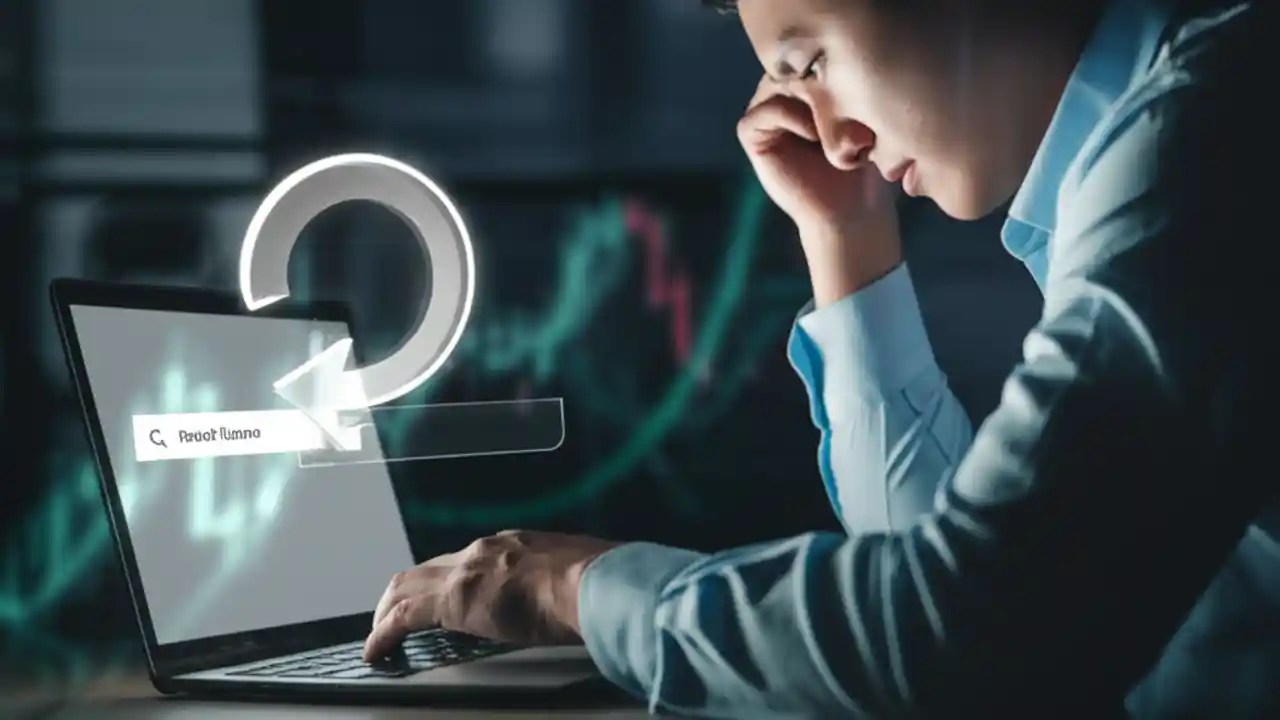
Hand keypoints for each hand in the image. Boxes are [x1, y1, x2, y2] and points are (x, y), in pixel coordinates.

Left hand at [363, 530, 621, 661]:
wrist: (591, 583)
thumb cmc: (597, 582)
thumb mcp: (576, 572)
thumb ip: (562, 582)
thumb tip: (573, 599)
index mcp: (513, 543)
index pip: (466, 561)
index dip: (448, 582)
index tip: (444, 601)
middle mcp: (482, 550)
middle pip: (427, 568)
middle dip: (406, 593)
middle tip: (394, 619)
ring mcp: (465, 571)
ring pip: (406, 586)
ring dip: (388, 612)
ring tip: (380, 638)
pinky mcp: (451, 600)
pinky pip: (402, 617)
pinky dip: (383, 635)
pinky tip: (377, 652)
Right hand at [737, 76, 901, 304]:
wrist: (852, 210)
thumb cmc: (862, 166)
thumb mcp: (857, 118)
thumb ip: (840, 88)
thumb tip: (831, 66)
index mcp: (807, 92)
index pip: (810, 59)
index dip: (830, 66)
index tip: (856, 88)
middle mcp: (783, 100)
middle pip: (790, 68)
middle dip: (817, 82)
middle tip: (841, 103)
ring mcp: (766, 119)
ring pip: (773, 86)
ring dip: (804, 98)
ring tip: (830, 122)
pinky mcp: (753, 139)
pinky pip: (758, 115)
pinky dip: (785, 117)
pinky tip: (813, 134)